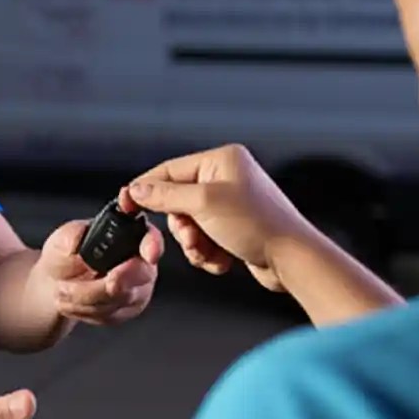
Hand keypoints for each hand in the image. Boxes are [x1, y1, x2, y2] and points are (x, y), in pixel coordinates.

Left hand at [35, 216, 163, 325]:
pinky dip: (87, 310)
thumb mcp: (62, 238)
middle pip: (140, 274)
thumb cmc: (65, 255)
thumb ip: (71, 236)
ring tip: (63, 291)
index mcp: (129, 232)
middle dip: (109, 283)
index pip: (151, 237)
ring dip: (87, 298)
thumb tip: (76, 241)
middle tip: (76, 285)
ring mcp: (140, 286)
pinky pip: (113, 314)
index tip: (148, 254)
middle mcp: (142, 259)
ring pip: (123, 298)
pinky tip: (71, 303)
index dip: (153, 245)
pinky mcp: (131, 308)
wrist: (58, 283)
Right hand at [119, 144, 318, 291]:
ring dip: (194, 243)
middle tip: (193, 237)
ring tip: (209, 251)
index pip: (171, 169)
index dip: (147, 187)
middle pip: (178, 200)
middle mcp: (227, 177)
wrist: (292, 259)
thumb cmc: (257, 224)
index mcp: (221, 160)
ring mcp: (232, 203)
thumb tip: (138, 189)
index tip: (126, 203)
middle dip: (182, 226)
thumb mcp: (203, 204)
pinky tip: (222, 259)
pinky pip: (205, 238)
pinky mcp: (236, 227)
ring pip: (190, 223)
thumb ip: (166, 195)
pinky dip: (208, 252)